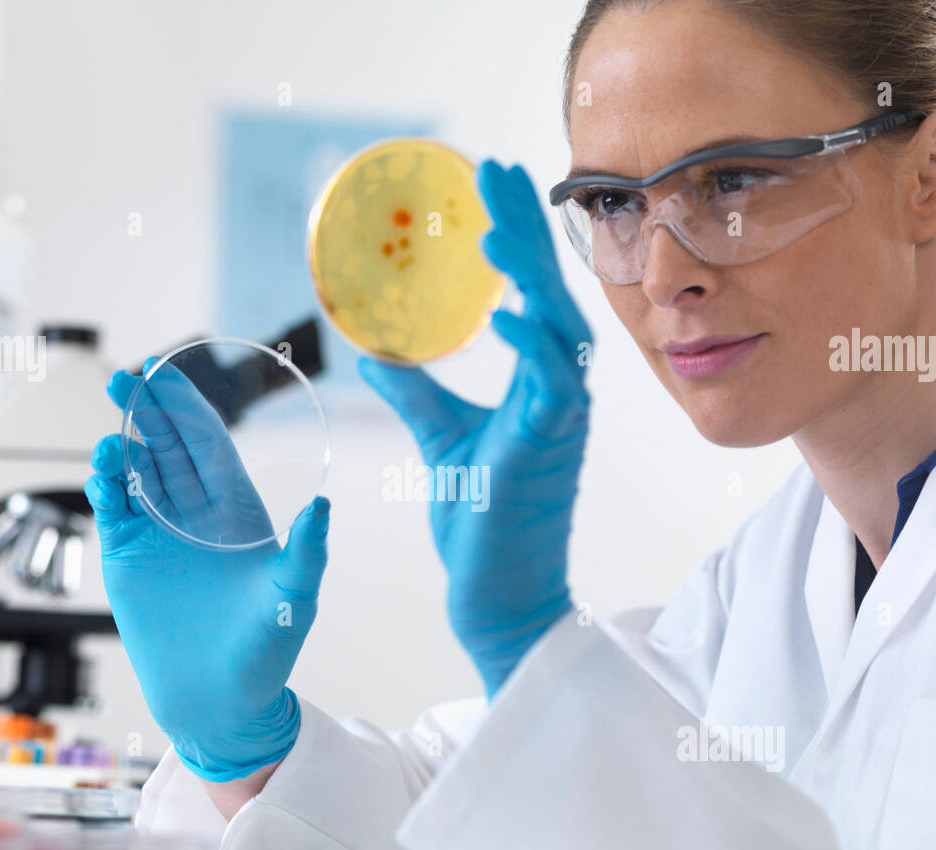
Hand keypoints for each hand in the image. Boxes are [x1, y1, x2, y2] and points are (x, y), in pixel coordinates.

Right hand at [84, 362, 330, 780]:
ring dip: (123, 447)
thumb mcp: (293, 598)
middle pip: (166, 446)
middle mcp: (195, 513)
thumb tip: (323, 505)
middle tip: (126, 378)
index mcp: (236, 510)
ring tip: (115, 431)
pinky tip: (103, 472)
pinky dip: (104, 487)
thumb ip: (307, 551)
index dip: (188, 407)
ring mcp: (158, 533)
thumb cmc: (267, 651)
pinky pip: (112, 510)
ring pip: (136, 473)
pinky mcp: (128, 558)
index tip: (166, 373)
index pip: (209, 443)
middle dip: (147, 409)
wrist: (220, 701)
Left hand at [359, 159, 591, 698]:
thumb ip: (417, 391)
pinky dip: (530, 347)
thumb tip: (376, 353)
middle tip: (499, 171)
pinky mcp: (545, 452)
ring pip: (560, 333)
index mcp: (539, 388)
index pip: (532, 297)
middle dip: (527, 232)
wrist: (498, 592)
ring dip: (531, 279)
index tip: (495, 184)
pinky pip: (550, 389)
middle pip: (551, 296)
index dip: (517, 239)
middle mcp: (558, 396)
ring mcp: (558, 423)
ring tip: (493, 231)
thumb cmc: (482, 520)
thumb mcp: (441, 438)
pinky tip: (503, 311)